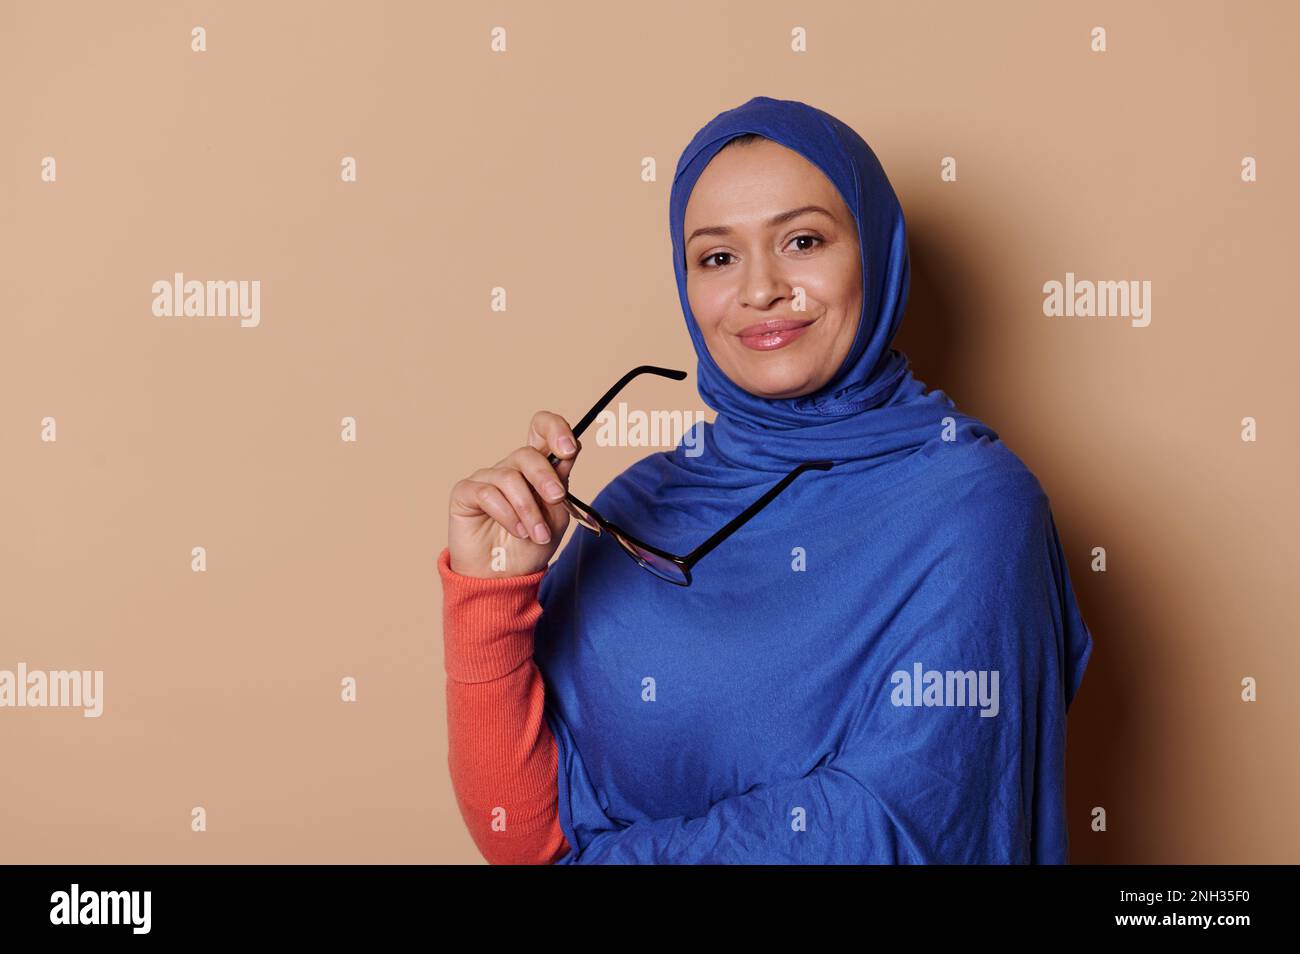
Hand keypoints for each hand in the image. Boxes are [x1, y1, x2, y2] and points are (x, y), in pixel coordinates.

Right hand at [447, 410, 582, 577]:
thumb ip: (560, 483)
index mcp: (535, 469)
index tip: (568, 448)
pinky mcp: (465, 493)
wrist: (505, 578)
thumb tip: (567, 453)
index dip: (555, 429)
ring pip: (510, 477)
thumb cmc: (530, 547)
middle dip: (545, 478)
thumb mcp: (556, 515)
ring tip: (536, 534)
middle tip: (556, 499)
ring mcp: (486, 479)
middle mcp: (510, 469)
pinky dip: (507, 515)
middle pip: (527, 454)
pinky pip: (487, 493)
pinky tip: (517, 531)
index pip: (542, 431)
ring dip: (528, 509)